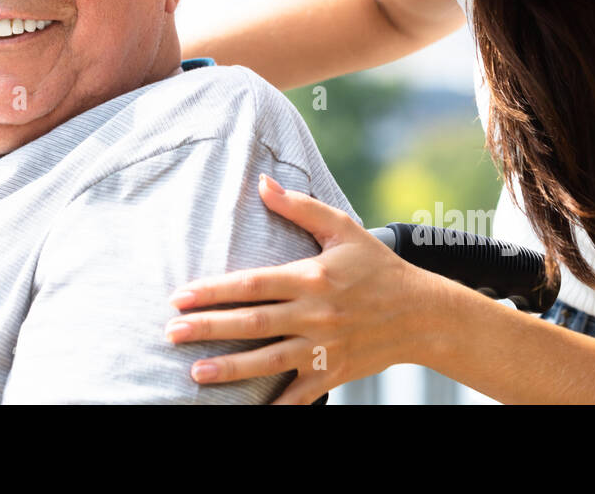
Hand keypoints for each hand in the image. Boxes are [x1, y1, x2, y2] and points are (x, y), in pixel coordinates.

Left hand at [164, 173, 431, 403]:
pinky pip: (299, 395)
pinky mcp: (334, 373)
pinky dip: (275, 405)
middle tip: (171, 332)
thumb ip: (299, 206)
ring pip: (269, 361)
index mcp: (311, 277)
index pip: (253, 284)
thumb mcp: (342, 229)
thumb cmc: (377, 267)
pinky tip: (247, 411)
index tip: (180, 295)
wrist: (423, 314)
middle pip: (253, 323)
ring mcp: (324, 347)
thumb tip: (262, 183)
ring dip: (230, 369)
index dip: (213, 290)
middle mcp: (315, 314)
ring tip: (194, 373)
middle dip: (209, 328)